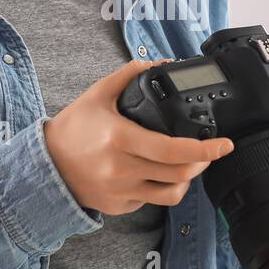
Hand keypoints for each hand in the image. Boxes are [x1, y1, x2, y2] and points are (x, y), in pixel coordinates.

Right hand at [44, 58, 235, 215]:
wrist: (45, 165)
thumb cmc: (71, 129)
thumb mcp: (97, 94)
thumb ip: (127, 75)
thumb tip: (157, 62)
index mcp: (121, 139)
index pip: (174, 150)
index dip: (205, 150)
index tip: (223, 144)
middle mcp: (122, 169)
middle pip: (180, 174)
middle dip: (203, 162)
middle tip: (209, 151)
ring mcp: (121, 191)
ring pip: (171, 194)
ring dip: (186, 179)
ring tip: (186, 165)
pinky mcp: (118, 206)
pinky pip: (150, 201)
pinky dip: (159, 188)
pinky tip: (155, 174)